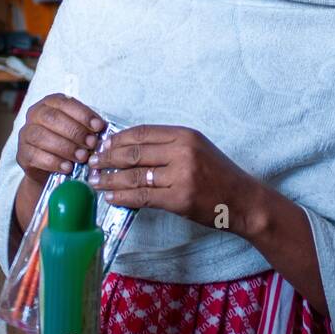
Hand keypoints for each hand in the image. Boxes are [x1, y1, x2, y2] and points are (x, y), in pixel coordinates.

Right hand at [16, 94, 105, 185]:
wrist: (49, 168)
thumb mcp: (79, 131)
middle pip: (51, 118)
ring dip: (65, 147)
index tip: (99, 127)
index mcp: (50, 103)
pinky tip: (68, 167)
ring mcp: (26, 134)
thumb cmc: (68, 143)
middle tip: (91, 144)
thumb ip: (87, 127)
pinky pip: (35, 155)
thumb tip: (101, 131)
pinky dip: (53, 162)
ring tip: (82, 157)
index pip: (65, 103)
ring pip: (41, 136)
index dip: (83, 114)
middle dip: (75, 131)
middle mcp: (35, 114)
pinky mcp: (22, 153)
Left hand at [89, 125, 260, 233]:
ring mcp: (181, 175)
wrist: (243, 200)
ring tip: (95, 181)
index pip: (142, 132)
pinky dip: (123, 196)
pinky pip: (142, 196)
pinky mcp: (179, 198)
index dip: (118, 138)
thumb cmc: (218, 175)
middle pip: (134, 152)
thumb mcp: (196, 149)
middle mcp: (183, 151)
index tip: (102, 145)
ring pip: (134, 175)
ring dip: (109, 179)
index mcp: (185, 135)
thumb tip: (129, 147)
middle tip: (91, 163)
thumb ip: (168, 146)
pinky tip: (111, 197)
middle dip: (107, 158)